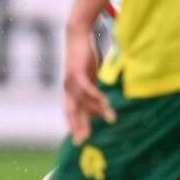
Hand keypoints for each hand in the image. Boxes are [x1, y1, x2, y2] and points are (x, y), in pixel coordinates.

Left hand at [63, 26, 114, 144]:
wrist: (78, 37)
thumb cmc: (86, 58)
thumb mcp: (91, 78)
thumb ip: (94, 93)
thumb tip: (102, 108)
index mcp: (70, 92)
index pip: (71, 113)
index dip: (74, 126)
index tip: (79, 141)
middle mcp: (68, 89)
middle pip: (73, 112)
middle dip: (79, 127)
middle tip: (83, 142)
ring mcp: (71, 82)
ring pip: (84, 102)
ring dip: (98, 111)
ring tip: (112, 120)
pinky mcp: (76, 73)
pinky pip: (88, 89)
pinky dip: (96, 97)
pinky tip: (105, 104)